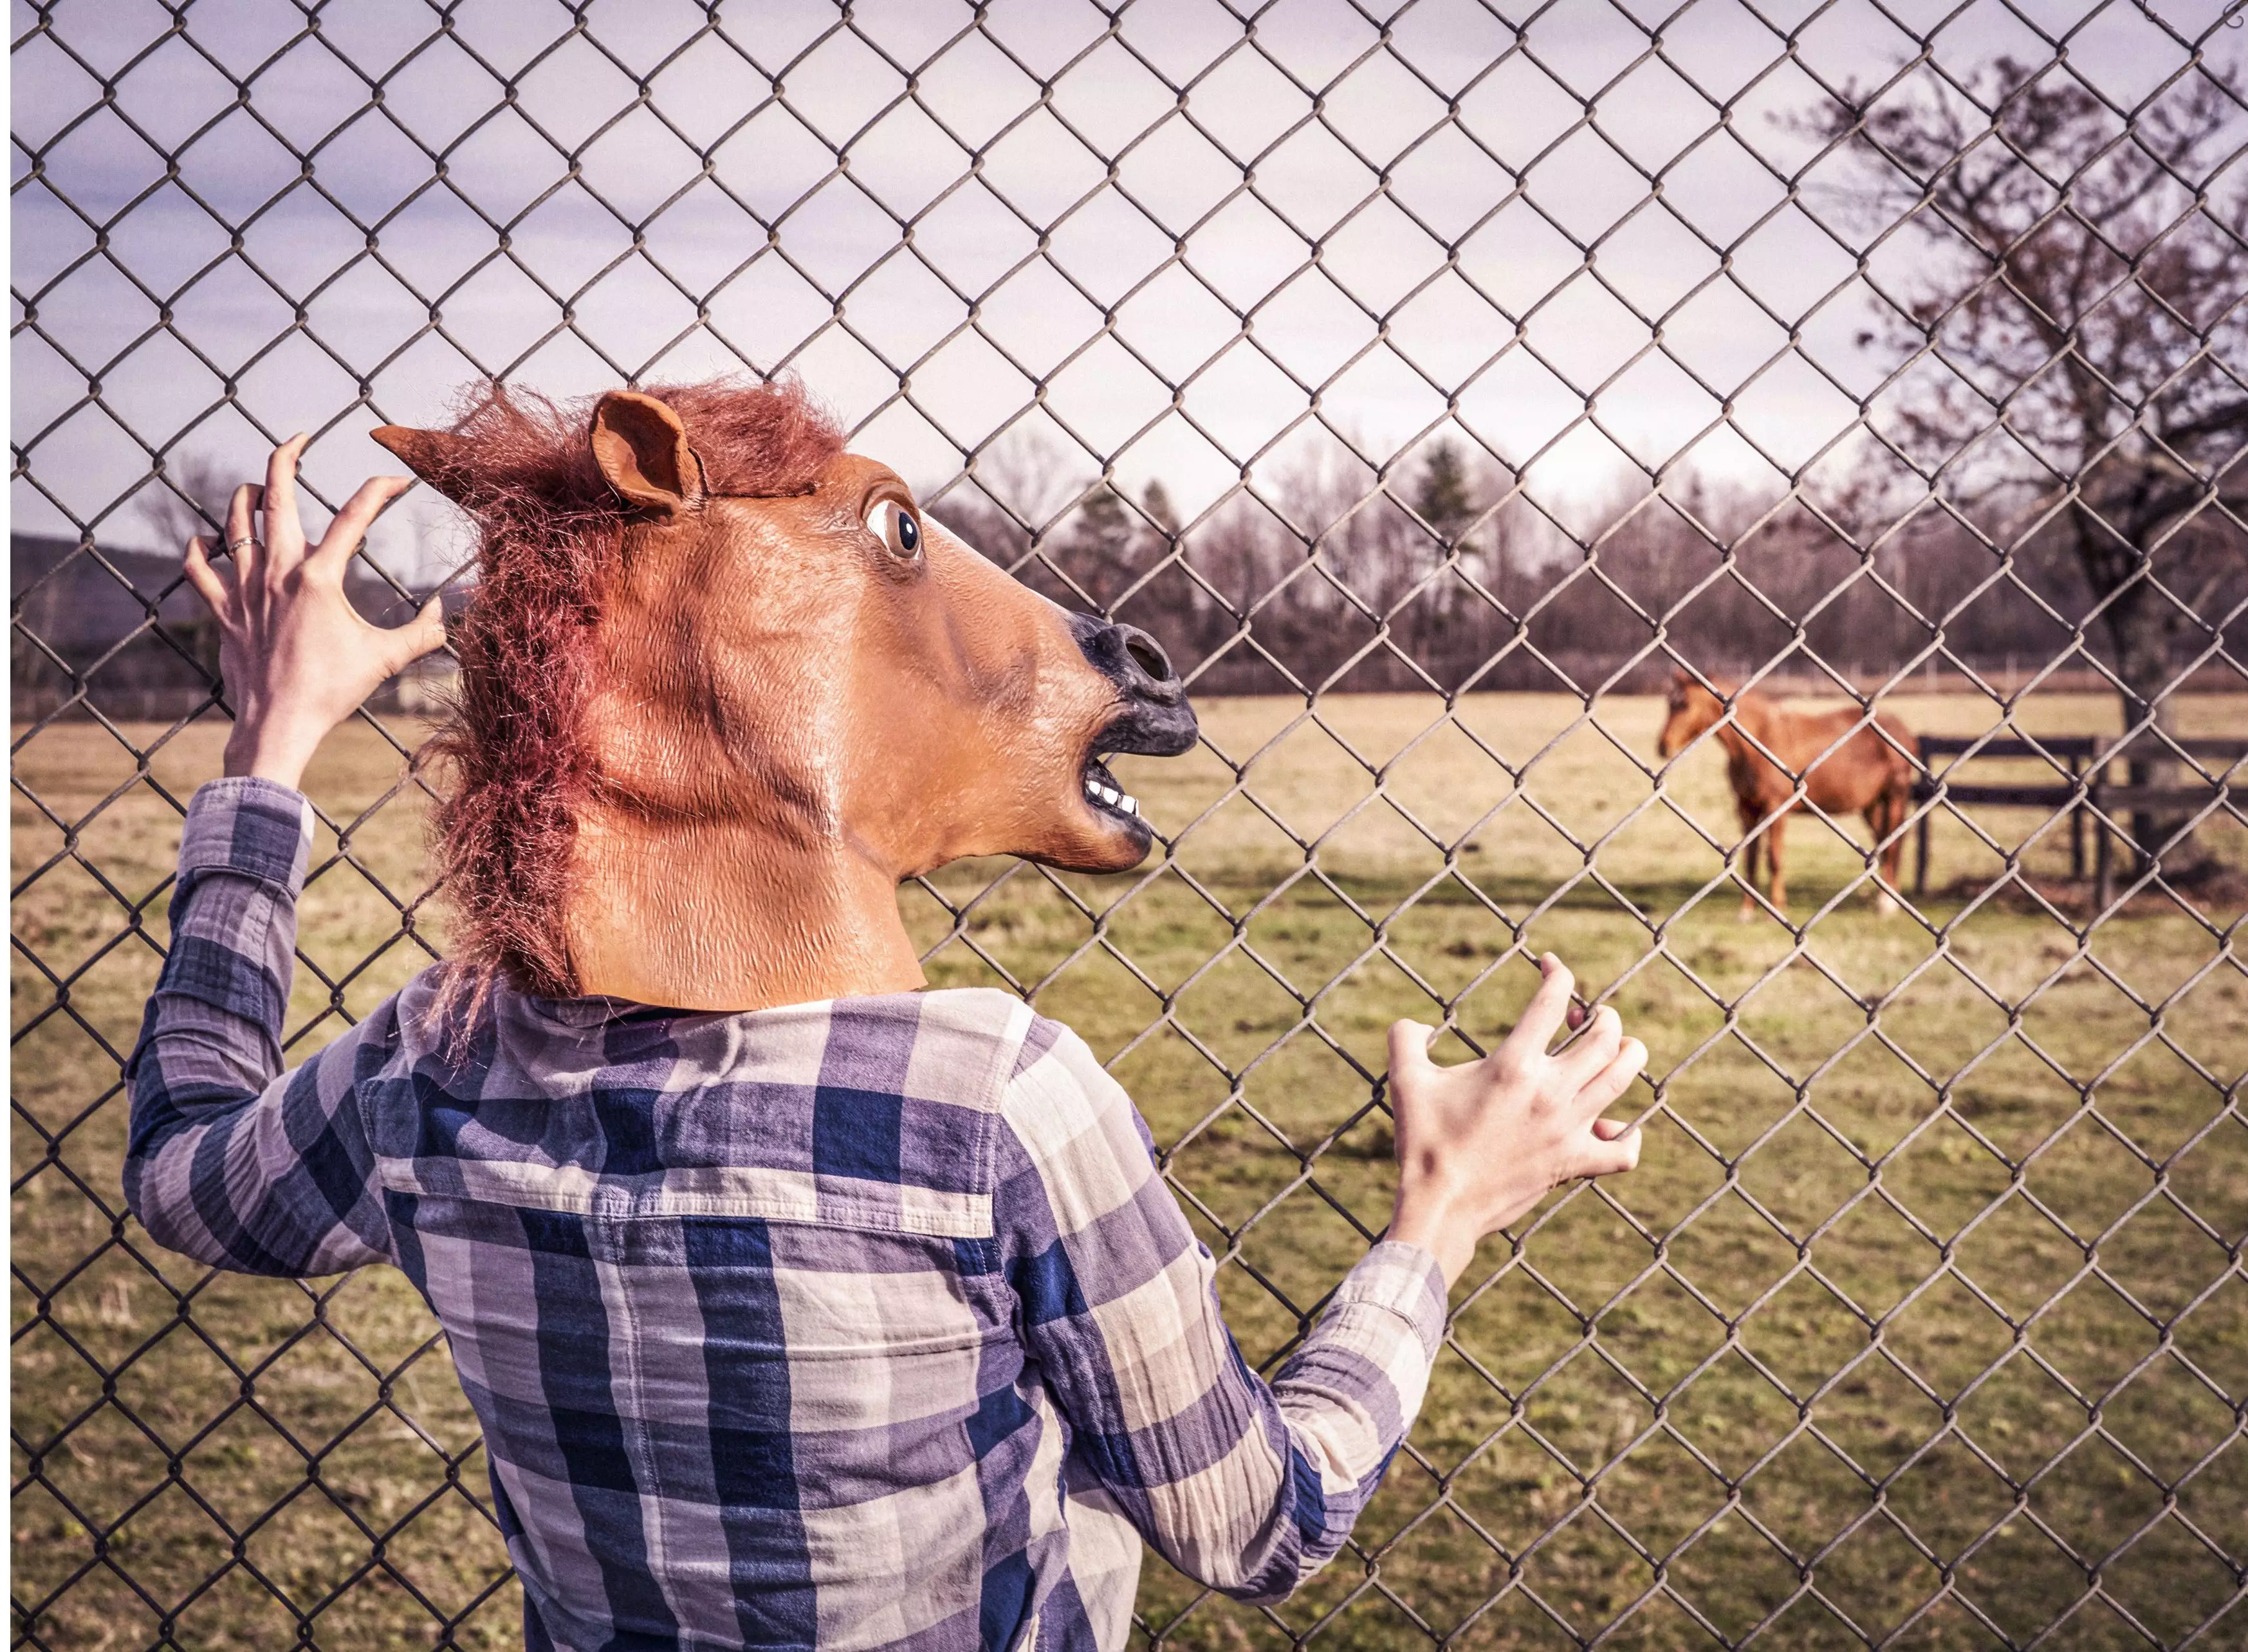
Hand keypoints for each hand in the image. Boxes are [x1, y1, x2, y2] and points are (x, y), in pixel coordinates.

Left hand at [182, 436, 445, 789]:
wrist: (279, 724)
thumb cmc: (333, 691)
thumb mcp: (386, 659)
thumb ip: (422, 632)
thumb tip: (446, 613)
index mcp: (319, 577)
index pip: (353, 517)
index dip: (379, 490)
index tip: (397, 480)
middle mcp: (277, 572)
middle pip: (275, 496)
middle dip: (286, 457)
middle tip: (298, 438)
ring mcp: (244, 588)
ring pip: (234, 521)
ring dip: (246, 496)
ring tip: (260, 485)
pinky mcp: (223, 610)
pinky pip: (200, 567)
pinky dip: (202, 547)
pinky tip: (209, 538)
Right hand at [1384, 955, 1646, 1285]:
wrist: (1440, 1206)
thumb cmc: (1423, 1142)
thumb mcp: (1406, 1081)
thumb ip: (1404, 1038)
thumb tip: (1414, 1024)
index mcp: (1512, 1065)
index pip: (1552, 1000)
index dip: (1558, 972)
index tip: (1552, 965)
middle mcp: (1549, 1092)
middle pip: (1606, 1037)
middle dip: (1602, 1016)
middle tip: (1584, 1016)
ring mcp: (1567, 1129)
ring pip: (1623, 1080)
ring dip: (1629, 1055)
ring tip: (1619, 1048)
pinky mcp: (1573, 1164)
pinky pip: (1622, 1151)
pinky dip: (1628, 1136)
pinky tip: (1614, 1126)